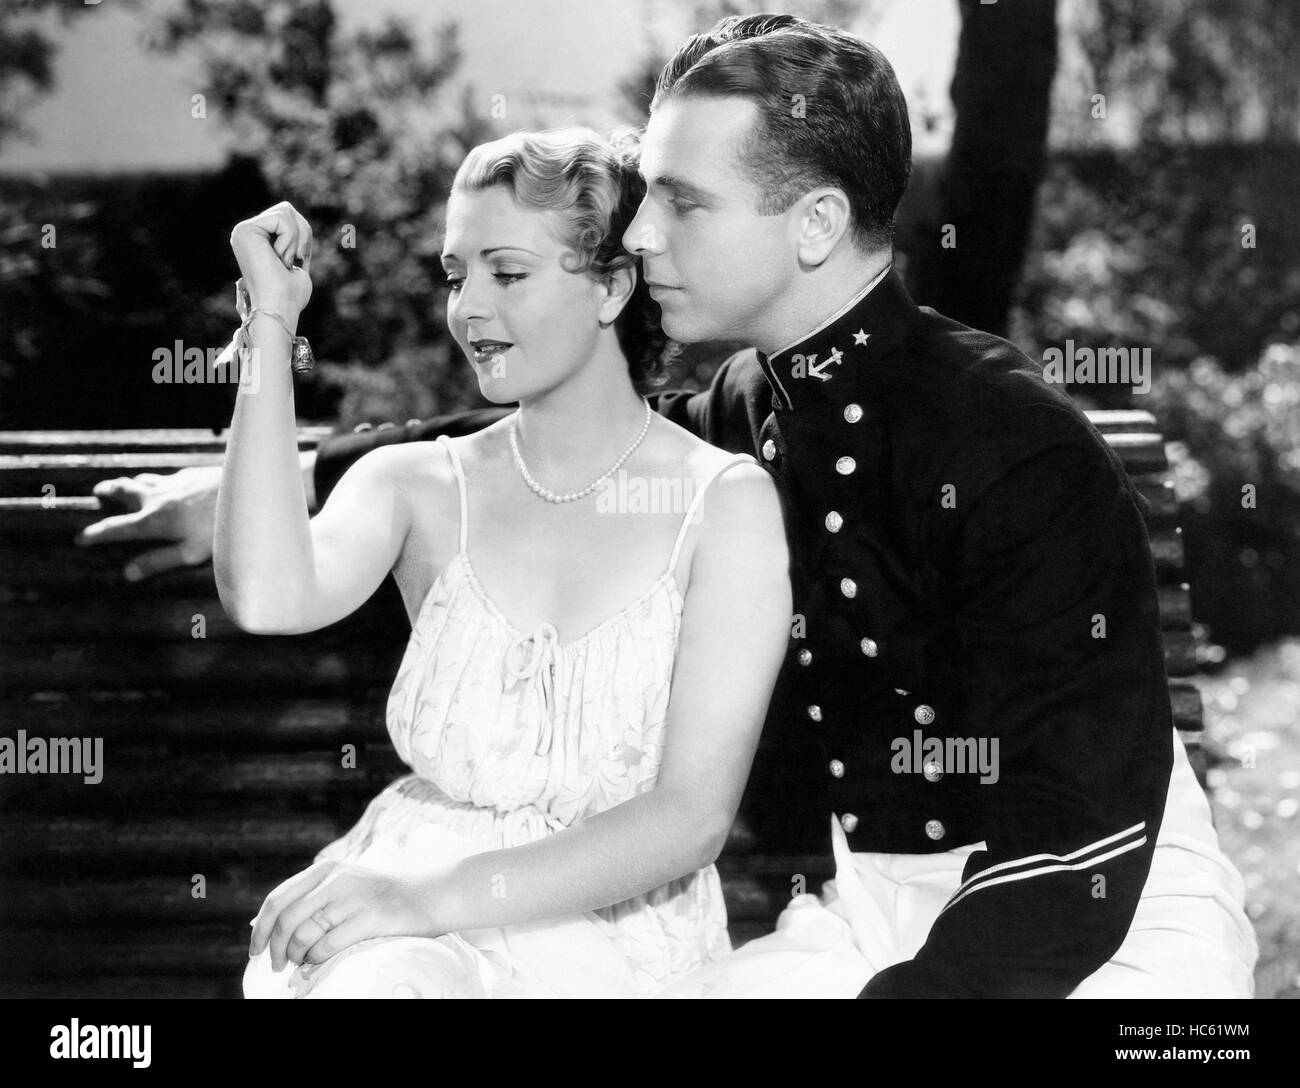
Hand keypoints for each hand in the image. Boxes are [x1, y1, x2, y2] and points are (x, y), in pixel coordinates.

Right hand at [75, 465, 221, 579]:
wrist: (245, 493)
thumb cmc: (219, 529)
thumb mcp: (189, 554)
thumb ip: (158, 562)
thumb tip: (129, 573)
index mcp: (153, 521)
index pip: (115, 528)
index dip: (95, 534)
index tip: (80, 538)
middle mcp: (157, 498)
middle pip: (123, 491)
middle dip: (107, 491)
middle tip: (97, 491)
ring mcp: (173, 483)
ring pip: (143, 479)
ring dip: (130, 482)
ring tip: (123, 484)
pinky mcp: (190, 474)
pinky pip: (167, 476)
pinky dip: (158, 479)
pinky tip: (167, 483)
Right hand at [229, 200, 312, 317]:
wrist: (279, 309)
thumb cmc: (290, 295)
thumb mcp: (296, 262)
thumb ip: (294, 242)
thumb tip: (301, 225)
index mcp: (257, 239)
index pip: (288, 217)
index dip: (303, 238)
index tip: (296, 263)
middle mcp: (246, 232)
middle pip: (287, 209)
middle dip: (302, 235)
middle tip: (291, 262)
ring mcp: (243, 230)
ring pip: (286, 211)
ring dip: (295, 241)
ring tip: (283, 262)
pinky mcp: (245, 231)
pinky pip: (283, 219)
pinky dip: (290, 241)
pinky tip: (279, 259)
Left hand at [249, 860, 441, 971]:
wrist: (431, 895)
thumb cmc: (384, 896)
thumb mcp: (345, 884)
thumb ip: (310, 897)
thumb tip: (264, 923)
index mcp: (326, 869)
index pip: (278, 898)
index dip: (262, 928)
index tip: (255, 950)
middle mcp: (337, 879)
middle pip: (287, 918)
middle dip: (275, 948)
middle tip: (277, 966)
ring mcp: (353, 897)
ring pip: (304, 933)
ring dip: (297, 956)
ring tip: (301, 965)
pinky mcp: (370, 917)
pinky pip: (328, 944)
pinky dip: (317, 958)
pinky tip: (319, 962)